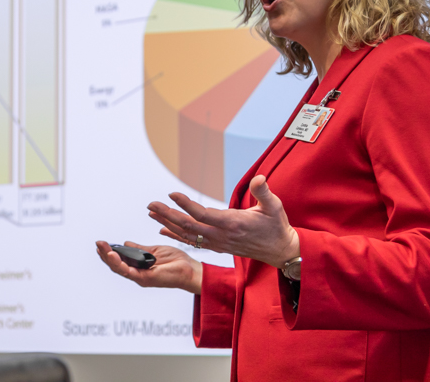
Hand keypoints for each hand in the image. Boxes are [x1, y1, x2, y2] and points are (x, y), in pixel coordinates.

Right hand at [95, 240, 202, 294]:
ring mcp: (141, 277)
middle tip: (98, 244)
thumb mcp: (154, 251)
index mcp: (139, 267)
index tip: (102, 243)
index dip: (110, 253)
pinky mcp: (146, 279)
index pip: (120, 261)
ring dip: (109, 259)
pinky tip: (114, 255)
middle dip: (105, 255)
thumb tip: (126, 243)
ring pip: (119, 270)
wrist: (190, 269)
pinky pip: (129, 272)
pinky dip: (120, 264)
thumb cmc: (175, 262)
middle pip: (116, 266)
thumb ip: (140, 248)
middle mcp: (138, 274)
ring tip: (102, 248)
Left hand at [147, 175, 300, 267]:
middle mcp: (221, 236)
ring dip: (168, 223)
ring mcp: (217, 243)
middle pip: (188, 226)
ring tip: (151, 213)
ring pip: (187, 234)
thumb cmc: (276, 227)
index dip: (185, 204)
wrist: (279, 251)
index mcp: (232, 224)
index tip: (172, 193)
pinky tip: (163, 229)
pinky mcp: (217, 246)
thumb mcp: (275, 207)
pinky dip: (176, 234)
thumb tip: (259, 178)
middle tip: (150, 204)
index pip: (203, 214)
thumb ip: (264, 193)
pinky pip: (192, 241)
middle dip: (168, 214)